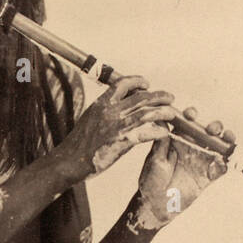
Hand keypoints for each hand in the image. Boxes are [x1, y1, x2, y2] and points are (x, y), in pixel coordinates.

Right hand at [60, 76, 177, 181]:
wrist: (69, 160)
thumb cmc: (78, 143)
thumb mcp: (90, 118)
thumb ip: (105, 110)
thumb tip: (117, 104)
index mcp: (101, 103)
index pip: (123, 84)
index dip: (138, 81)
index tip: (147, 84)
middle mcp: (110, 111)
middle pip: (141, 97)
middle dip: (159, 96)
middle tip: (170, 98)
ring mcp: (117, 126)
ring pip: (147, 113)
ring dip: (163, 111)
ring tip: (173, 113)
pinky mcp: (122, 141)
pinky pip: (146, 133)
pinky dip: (158, 132)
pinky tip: (165, 133)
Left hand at [138, 109, 234, 223]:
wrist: (155, 205)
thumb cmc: (151, 180)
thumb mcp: (155, 159)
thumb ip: (161, 141)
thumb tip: (160, 118)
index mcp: (178, 140)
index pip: (188, 123)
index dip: (192, 115)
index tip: (190, 115)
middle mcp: (192, 148)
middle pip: (208, 132)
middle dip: (214, 126)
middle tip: (211, 129)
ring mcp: (202, 161)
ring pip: (219, 146)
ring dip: (226, 139)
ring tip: (227, 137)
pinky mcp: (208, 176)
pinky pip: (222, 167)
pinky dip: (227, 162)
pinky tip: (226, 159)